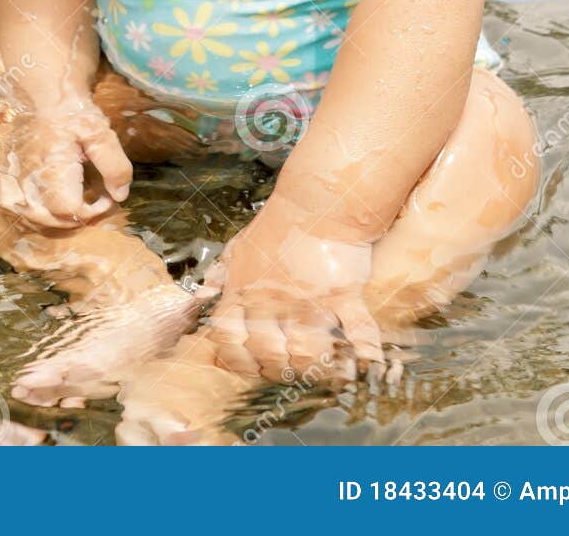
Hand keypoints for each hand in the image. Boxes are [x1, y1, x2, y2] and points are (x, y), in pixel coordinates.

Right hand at [0, 99, 131, 229]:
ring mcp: (20, 178)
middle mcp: (31, 177)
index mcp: (53, 169)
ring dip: (57, 218)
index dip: (93, 211)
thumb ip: (114, 166)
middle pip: (50, 218)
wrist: (46, 94)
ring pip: (34, 214)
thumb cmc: (74, 112)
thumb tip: (119, 196)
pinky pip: (25, 203)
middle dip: (76, 219)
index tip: (107, 198)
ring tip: (79, 205)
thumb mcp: (101, 134)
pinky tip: (59, 201)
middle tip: (95, 205)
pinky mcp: (17, 176)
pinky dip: (42, 210)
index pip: (70, 209)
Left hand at [204, 194, 384, 385]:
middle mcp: (273, 299)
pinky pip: (357, 330)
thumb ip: (221, 272)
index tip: (251, 363)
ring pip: (305, 351)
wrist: (319, 200)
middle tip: (288, 366)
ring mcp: (308, 298)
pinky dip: (364, 351)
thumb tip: (204, 295)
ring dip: (312, 364)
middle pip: (267, 352)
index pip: (228, 339)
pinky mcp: (343, 294)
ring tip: (319, 364)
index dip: (237, 359)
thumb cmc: (278, 224)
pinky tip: (363, 363)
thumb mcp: (239, 245)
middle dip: (276, 367)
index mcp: (245, 289)